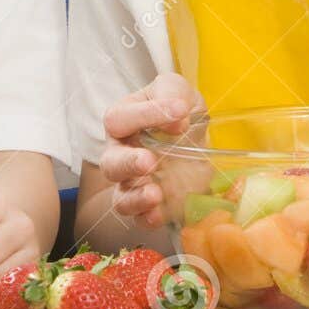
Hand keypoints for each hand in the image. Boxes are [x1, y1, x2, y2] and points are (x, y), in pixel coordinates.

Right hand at [98, 72, 203, 228]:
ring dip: (135, 197)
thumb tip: (177, 116)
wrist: (199, 143)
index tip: (180, 112)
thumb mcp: (178, 90)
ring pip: (119, 196)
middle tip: (149, 161)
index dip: (146, 115)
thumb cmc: (179, 113)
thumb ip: (171, 91)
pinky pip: (139, 218)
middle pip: (110, 163)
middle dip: (128, 164)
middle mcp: (120, 153)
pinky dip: (146, 218)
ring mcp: (133, 182)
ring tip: (156, 194)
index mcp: (124, 121)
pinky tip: (159, 214)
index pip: (119, 119)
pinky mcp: (150, 205)